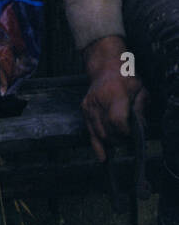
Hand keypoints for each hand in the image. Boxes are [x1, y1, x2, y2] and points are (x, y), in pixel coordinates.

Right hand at [81, 35, 145, 162]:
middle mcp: (98, 101)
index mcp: (114, 94)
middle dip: (119, 140)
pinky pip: (90, 131)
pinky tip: (103, 157)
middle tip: (128, 141)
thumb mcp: (140, 89)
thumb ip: (141, 109)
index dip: (125, 132)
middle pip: (107, 130)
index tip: (131, 135)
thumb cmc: (125, 77)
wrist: (104, 66)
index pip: (116, 121)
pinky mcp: (84, 110)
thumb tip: (141, 129)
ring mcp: (89, 106)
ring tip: (119, 144)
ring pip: (99, 133)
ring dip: (110, 142)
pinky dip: (97, 145)